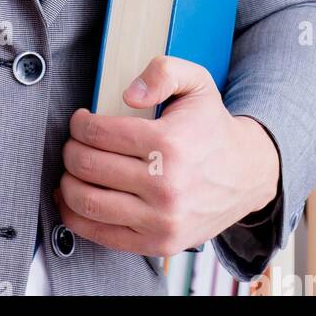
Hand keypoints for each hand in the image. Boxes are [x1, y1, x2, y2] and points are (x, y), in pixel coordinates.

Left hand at [52, 55, 280, 257]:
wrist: (247, 175)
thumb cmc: (211, 127)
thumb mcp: (197, 82)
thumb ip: (162, 72)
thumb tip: (128, 95)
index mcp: (168, 144)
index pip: (97, 134)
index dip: (79, 124)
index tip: (81, 121)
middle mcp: (165, 187)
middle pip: (86, 166)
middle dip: (71, 150)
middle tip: (75, 143)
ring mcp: (162, 220)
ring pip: (86, 201)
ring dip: (68, 182)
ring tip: (74, 169)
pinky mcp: (159, 244)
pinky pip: (100, 234)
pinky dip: (75, 215)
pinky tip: (72, 198)